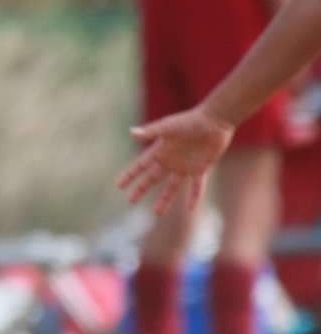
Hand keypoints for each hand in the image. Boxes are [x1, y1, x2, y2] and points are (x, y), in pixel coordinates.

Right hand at [117, 108, 235, 215]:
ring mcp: (185, 166)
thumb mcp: (169, 126)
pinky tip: (190, 209)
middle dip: (141, 189)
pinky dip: (194, 197)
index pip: (141, 165)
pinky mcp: (201, 169)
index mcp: (160, 150)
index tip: (119, 185)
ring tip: (157, 213)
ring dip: (165, 200)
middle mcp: (170, 160)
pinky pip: (197, 187)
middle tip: (130, 201)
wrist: (215, 120)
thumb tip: (131, 133)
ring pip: (172, 187)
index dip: (130, 175)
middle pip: (152, 178)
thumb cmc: (190, 120)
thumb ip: (152, 131)